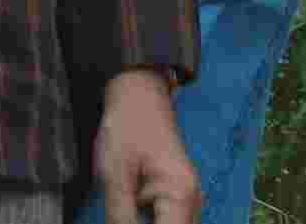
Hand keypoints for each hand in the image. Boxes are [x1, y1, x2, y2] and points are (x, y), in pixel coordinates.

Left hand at [91, 68, 200, 223]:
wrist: (138, 94)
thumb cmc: (128, 125)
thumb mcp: (115, 174)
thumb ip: (120, 216)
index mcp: (180, 192)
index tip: (125, 222)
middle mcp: (190, 196)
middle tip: (122, 216)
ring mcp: (185, 195)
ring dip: (147, 221)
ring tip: (125, 206)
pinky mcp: (176, 193)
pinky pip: (167, 218)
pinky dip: (149, 218)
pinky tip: (130, 210)